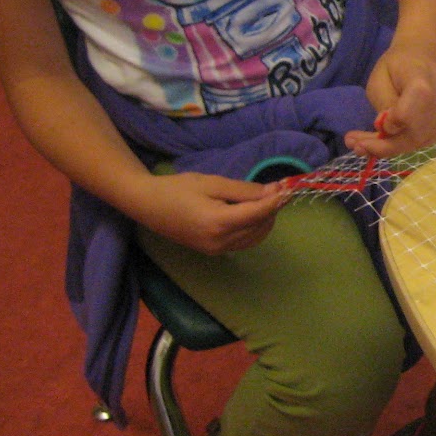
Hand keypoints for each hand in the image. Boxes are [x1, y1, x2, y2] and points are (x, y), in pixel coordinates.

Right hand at [132, 172, 288, 255]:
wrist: (147, 205)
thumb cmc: (178, 189)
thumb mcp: (213, 183)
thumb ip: (244, 190)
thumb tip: (273, 191)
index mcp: (218, 223)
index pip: (259, 213)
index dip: (277, 200)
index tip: (288, 187)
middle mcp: (220, 242)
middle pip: (260, 226)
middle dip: (271, 209)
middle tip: (275, 189)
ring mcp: (216, 250)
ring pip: (255, 237)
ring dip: (265, 219)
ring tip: (263, 199)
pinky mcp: (213, 252)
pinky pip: (244, 242)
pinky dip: (254, 228)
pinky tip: (250, 213)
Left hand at [346, 43, 435, 156]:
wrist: (429, 52)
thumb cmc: (399, 63)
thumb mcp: (379, 78)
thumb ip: (384, 104)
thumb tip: (388, 131)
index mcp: (423, 84)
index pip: (405, 117)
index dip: (386, 127)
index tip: (370, 125)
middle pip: (415, 136)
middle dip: (385, 148)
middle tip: (358, 148)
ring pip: (421, 142)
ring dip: (394, 148)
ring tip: (369, 145)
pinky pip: (427, 141)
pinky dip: (407, 143)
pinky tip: (393, 137)